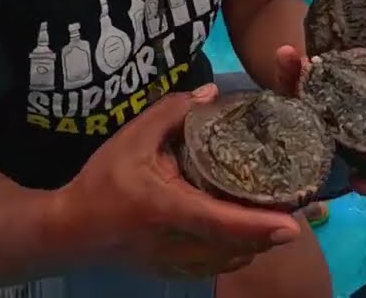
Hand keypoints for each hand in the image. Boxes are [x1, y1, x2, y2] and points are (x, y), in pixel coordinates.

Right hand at [58, 84, 301, 279]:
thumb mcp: (132, 137)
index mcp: (166, 208)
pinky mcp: (173, 273)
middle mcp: (175, 243)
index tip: (293, 224)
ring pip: (229, 262)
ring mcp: (175, 264)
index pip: (220, 221)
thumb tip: (212, 93)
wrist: (70, 229)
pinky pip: (216, 268)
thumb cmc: (102, 180)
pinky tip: (243, 234)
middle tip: (295, 208)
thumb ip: (172, 112)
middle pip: (235, 248)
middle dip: (268, 233)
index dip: (258, 225)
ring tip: (274, 218)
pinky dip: (236, 253)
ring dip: (255, 245)